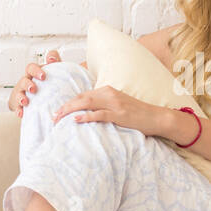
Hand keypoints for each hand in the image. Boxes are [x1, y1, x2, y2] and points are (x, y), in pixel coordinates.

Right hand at [9, 49, 60, 117]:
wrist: (41, 99)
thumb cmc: (49, 84)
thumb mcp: (55, 74)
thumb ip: (57, 65)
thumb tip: (58, 58)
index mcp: (35, 74)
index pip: (32, 68)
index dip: (36, 70)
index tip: (43, 76)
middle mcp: (28, 81)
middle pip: (24, 80)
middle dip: (28, 83)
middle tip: (34, 88)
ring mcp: (23, 93)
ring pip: (19, 93)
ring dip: (21, 97)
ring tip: (26, 101)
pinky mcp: (20, 105)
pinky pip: (17, 107)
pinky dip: (19, 110)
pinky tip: (22, 113)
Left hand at [51, 85, 172, 137]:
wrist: (156, 117)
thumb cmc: (137, 114)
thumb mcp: (119, 105)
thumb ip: (104, 105)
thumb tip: (88, 112)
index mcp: (108, 90)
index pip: (83, 95)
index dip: (68, 103)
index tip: (58, 112)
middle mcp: (109, 94)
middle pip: (81, 98)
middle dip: (65, 107)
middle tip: (53, 117)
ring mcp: (115, 103)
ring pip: (87, 103)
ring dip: (70, 110)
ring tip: (59, 118)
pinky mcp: (119, 114)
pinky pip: (99, 114)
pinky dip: (86, 116)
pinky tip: (76, 120)